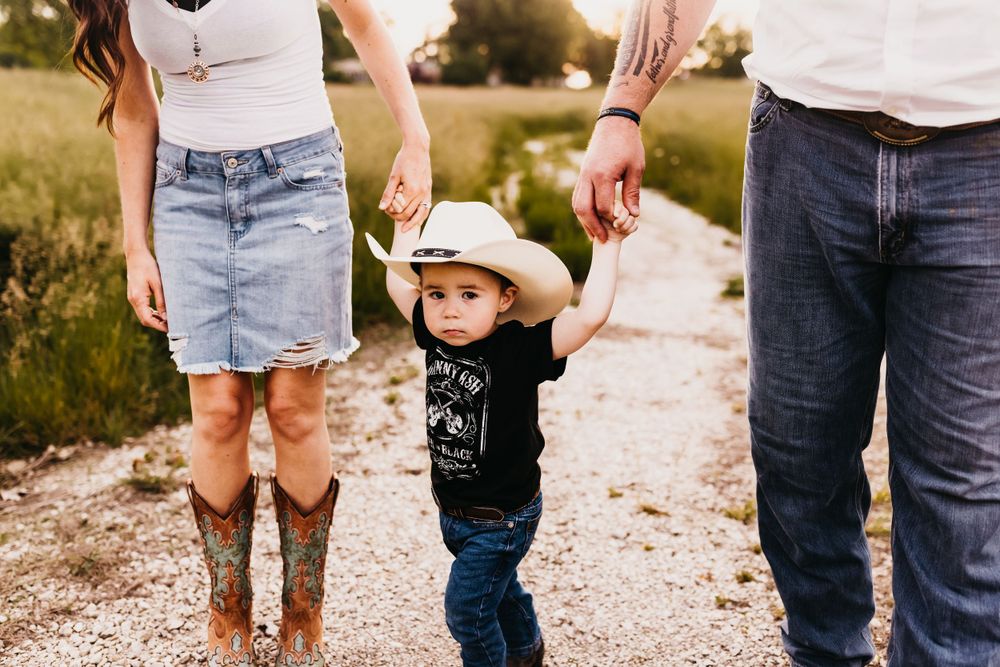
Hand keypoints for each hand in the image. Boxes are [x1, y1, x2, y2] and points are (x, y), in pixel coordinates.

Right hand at [125, 249, 167, 331]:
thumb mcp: (158, 284)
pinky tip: (162, 312)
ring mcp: (132, 298)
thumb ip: (162, 301)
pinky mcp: (134, 295)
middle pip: (145, 319)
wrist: (136, 255)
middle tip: (172, 327)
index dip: (159, 326)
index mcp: (138, 298)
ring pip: (143, 315)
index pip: (148, 319)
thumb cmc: (148, 266)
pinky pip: (143, 309)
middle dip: (157, 325)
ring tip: (169, 320)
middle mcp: (133, 300)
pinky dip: (152, 313)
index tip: (170, 329)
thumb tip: (166, 317)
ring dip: (155, 320)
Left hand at [379, 141, 431, 231]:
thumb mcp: (393, 176)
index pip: (401, 210)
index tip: (386, 210)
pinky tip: (416, 219)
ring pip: (421, 214)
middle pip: (410, 214)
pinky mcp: (429, 189)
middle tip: (391, 215)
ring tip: (406, 229)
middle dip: (399, 217)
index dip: (392, 213)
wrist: (418, 148)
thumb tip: (382, 208)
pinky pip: (427, 207)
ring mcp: (427, 191)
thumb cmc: (404, 159)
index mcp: (412, 190)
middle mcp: (422, 193)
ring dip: (413, 222)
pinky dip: (421, 215)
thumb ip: (388, 193)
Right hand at [572, 116, 643, 241]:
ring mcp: (582, 175)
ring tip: (594, 233)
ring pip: (576, 204)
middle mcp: (588, 176)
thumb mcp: (636, 168)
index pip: (603, 206)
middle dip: (591, 226)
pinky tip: (591, 218)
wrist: (614, 122)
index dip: (611, 219)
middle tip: (601, 239)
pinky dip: (583, 210)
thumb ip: (632, 192)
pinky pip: (578, 196)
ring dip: (584, 221)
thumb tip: (634, 215)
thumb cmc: (629, 144)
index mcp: (602, 175)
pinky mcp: (582, 174)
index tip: (620, 226)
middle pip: (583, 209)